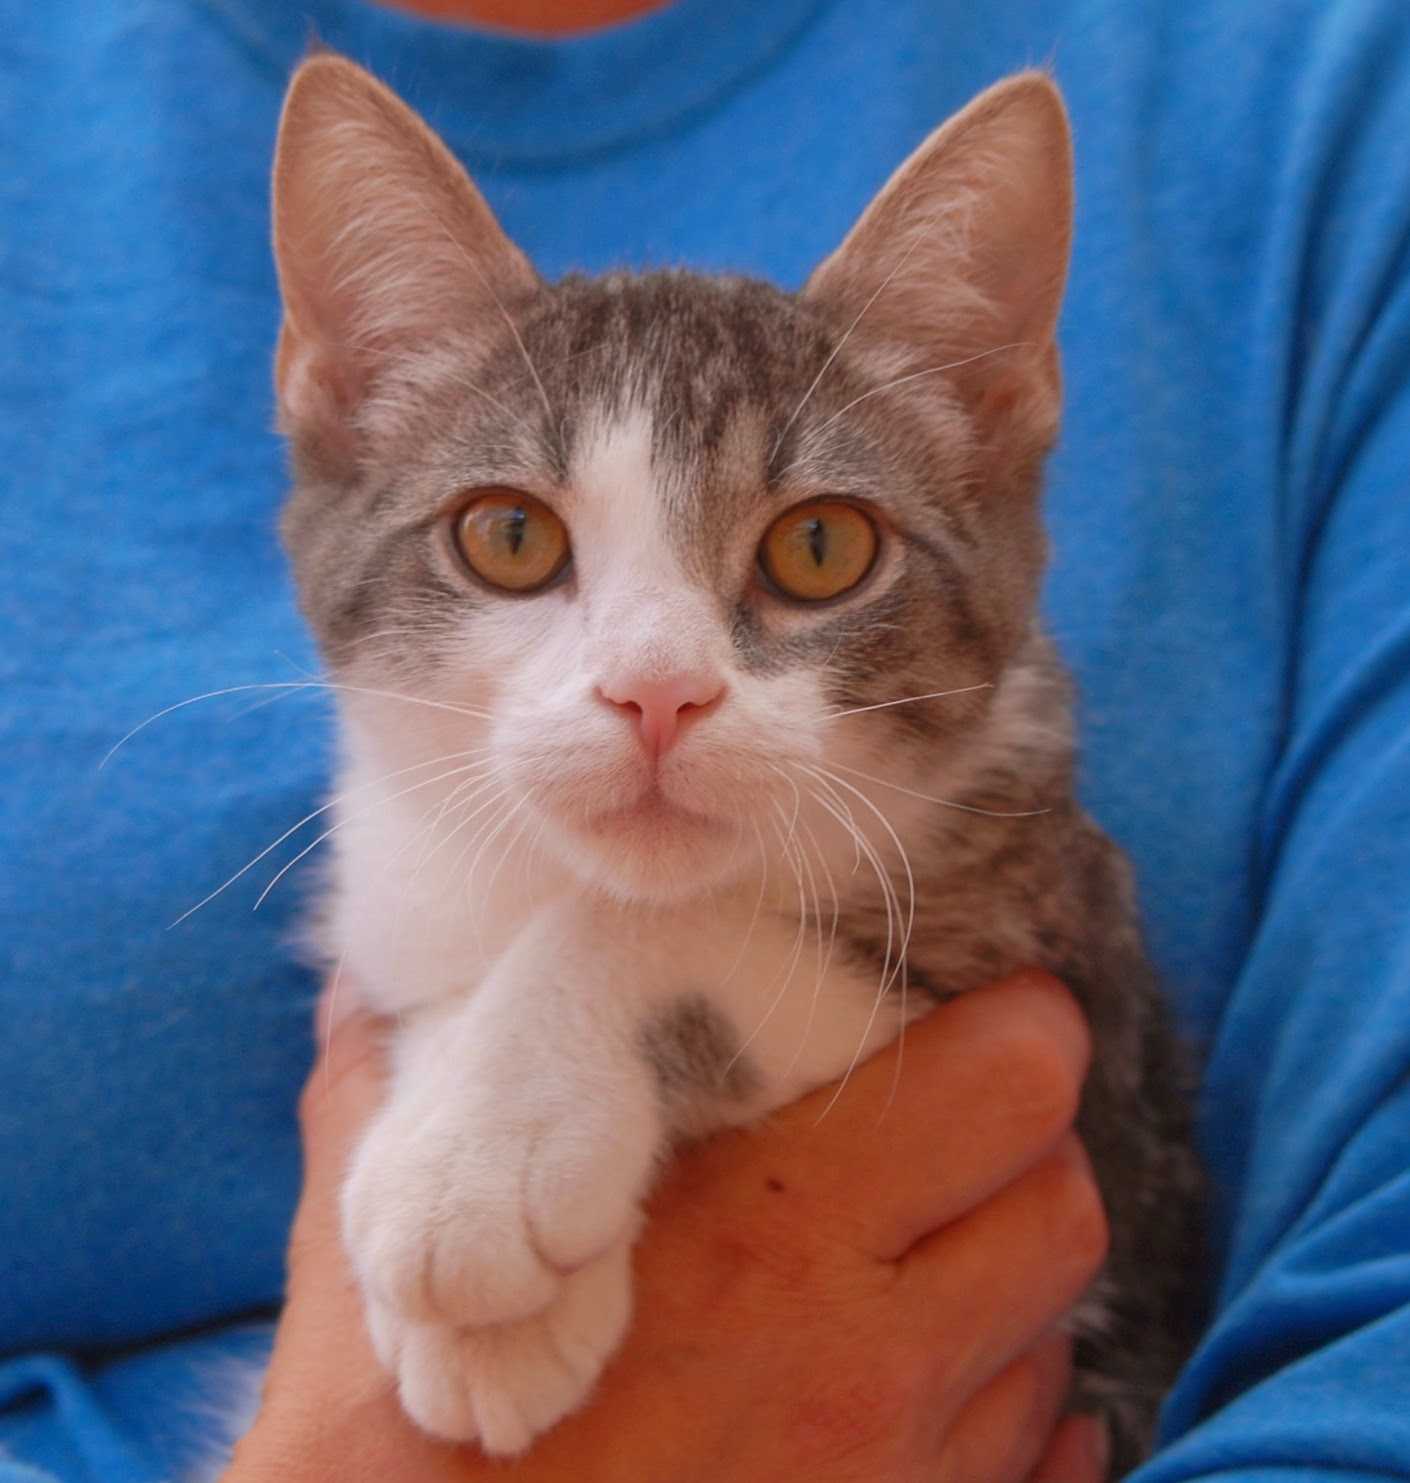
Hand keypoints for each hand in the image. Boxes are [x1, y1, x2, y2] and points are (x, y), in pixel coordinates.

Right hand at [225, 972, 1109, 1482]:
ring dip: (1007, 1275)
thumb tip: (369, 986)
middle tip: (947, 1125)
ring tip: (920, 1250)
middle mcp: (869, 1360)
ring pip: (1058, 1332)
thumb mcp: (393, 1255)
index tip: (974, 1011)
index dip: (1015, 1027)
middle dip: (1025, 1147)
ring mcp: (899, 1478)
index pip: (1011, 1081)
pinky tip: (946, 1381)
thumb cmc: (403, 1463)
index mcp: (771, 1234)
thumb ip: (397, 1090)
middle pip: (1062, 1202)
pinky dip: (1012, 1404)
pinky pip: (1038, 1464)